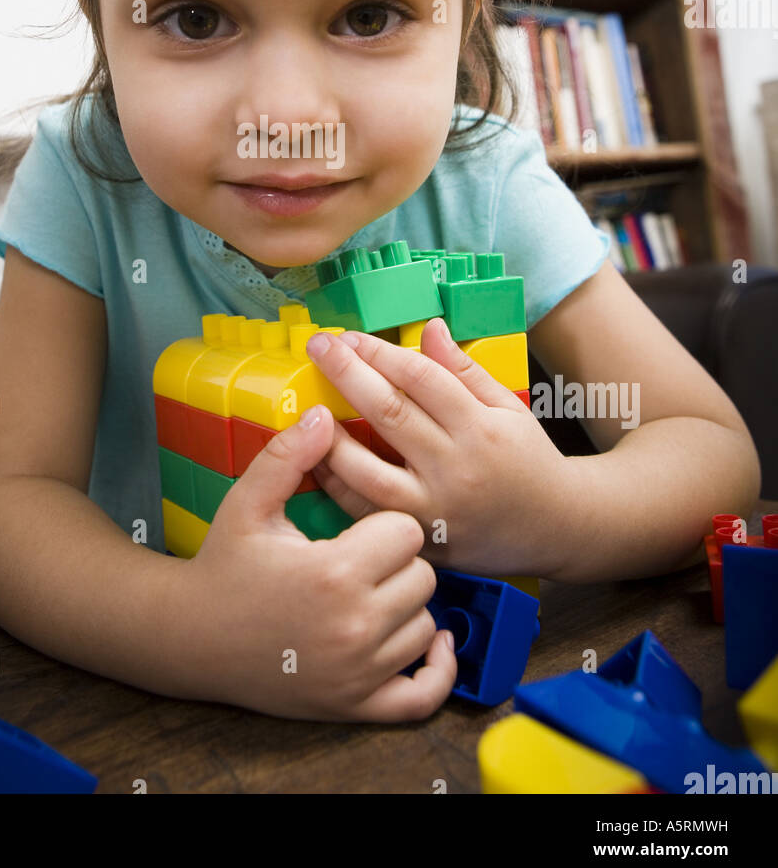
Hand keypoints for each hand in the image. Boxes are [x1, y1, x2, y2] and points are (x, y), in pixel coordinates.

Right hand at [182, 405, 457, 721]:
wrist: (192, 638)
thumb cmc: (224, 565)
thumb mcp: (247, 503)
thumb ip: (288, 456)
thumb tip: (325, 414)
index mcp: (334, 573)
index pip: (406, 532)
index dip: (386, 524)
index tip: (358, 529)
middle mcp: (354, 626)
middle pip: (424, 577)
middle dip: (397, 564)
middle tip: (361, 560)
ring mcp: (359, 673)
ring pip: (426, 626)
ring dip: (407, 608)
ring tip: (368, 595)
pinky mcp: (357, 706)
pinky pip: (423, 696)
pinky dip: (435, 672)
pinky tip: (431, 644)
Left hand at [303, 317, 573, 578]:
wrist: (557, 529)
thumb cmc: (529, 460)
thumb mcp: (508, 407)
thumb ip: (465, 369)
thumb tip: (429, 328)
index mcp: (480, 428)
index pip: (420, 379)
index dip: (380, 353)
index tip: (350, 336)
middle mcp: (456, 467)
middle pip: (390, 414)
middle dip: (348, 374)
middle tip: (319, 347)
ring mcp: (435, 508)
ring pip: (369, 471)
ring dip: (332, 437)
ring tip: (310, 409)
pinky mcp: (421, 539)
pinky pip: (369, 512)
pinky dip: (339, 486)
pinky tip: (319, 460)